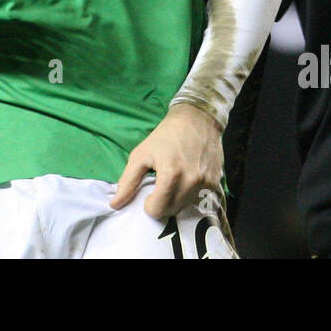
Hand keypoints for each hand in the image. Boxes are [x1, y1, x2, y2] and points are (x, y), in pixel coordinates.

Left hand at [110, 102, 223, 218]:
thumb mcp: (141, 154)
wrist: (197, 118)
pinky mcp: (215, 182)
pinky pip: (199, 199)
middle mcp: (191, 182)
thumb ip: (127, 182)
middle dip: (162, 203)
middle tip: (161, 185)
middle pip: (172, 211)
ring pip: (186, 207)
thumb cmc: (165, 135)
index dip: (149, 205)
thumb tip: (115, 204)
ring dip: (177, 199)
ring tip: (175, 179)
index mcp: (171, 175)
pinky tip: (187, 177)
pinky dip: (190, 194)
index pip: (157, 210)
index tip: (149, 194)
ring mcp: (206, 183)